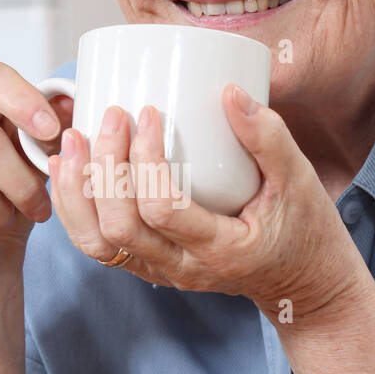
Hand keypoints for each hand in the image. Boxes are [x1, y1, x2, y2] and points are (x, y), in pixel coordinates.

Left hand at [48, 86, 364, 324]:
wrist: (302, 283)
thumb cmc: (304, 228)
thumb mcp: (299, 180)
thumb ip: (268, 136)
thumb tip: (230, 91)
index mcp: (221, 250)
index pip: (162, 210)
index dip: (144, 161)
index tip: (149, 113)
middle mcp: (183, 269)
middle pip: (118, 228)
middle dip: (103, 169)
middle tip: (109, 117)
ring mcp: (162, 272)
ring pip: (98, 244)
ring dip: (77, 194)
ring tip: (73, 143)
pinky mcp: (150, 265)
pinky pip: (100, 245)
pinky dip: (76, 210)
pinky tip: (70, 171)